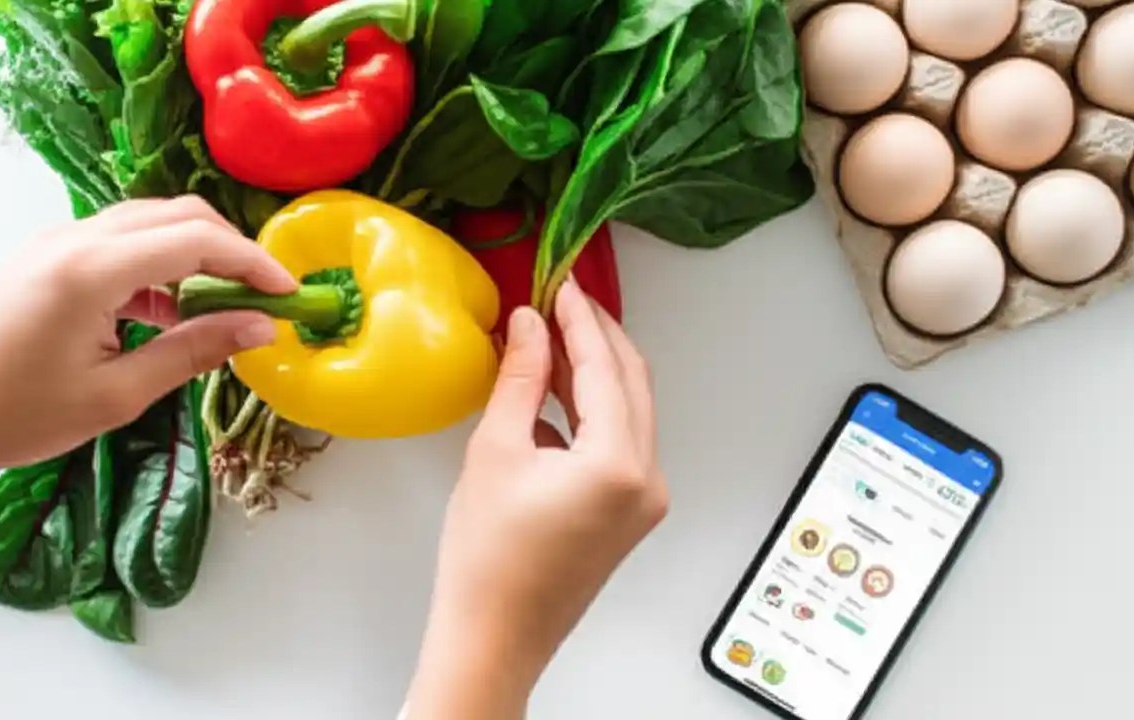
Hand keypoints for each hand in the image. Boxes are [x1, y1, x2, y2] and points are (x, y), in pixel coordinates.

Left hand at [0, 196, 295, 490]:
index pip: (196, 239)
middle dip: (231, 250)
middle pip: (177, 215)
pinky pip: (119, 242)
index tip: (290, 294)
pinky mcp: (45, 257)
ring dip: (195, 254)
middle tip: (265, 296)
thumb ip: (193, 352)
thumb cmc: (10, 415)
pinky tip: (170, 312)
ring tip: (225, 307)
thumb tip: (260, 328)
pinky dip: (159, 265)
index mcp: (91, 270)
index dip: (253, 263)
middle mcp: (74, 239)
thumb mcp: (115, 395)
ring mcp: (56, 242)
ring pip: (149, 223)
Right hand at [405, 281, 667, 719]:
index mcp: (620, 463)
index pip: (606, 368)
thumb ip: (519, 378)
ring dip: (595, 373)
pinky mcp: (632, 514)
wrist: (493, 637)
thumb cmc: (485, 556)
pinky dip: (592, 412)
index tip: (561, 282)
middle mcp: (649, 479)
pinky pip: (621, 443)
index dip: (581, 319)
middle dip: (597, 338)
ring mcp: (646, 500)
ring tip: (551, 339)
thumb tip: (529, 323)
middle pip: (633, 384)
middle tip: (560, 301)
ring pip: (630, 412)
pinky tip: (551, 395)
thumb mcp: (495, 451)